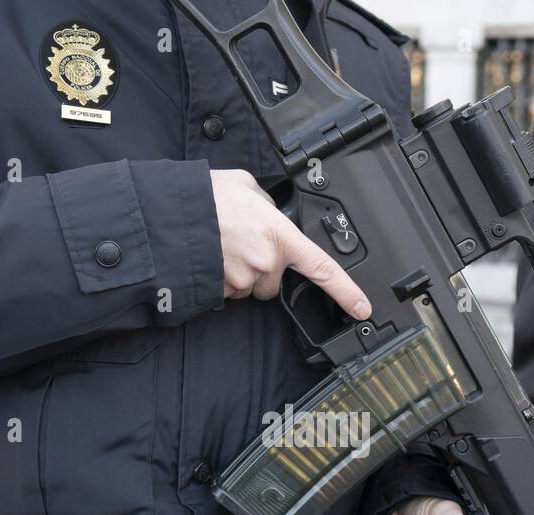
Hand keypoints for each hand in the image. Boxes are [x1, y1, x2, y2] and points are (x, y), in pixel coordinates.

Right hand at [210, 168, 370, 319]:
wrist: (172, 213)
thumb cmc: (208, 197)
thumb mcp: (249, 186)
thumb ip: (268, 205)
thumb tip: (271, 211)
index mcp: (281, 236)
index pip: (323, 269)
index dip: (346, 292)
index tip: (361, 309)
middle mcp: (266, 262)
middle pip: (274, 282)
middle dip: (262, 269)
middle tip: (243, 244)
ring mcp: (244, 280)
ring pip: (250, 288)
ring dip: (241, 273)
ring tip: (224, 247)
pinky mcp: (222, 291)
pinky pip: (229, 292)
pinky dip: (223, 279)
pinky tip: (214, 258)